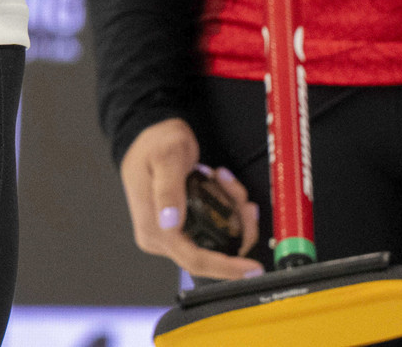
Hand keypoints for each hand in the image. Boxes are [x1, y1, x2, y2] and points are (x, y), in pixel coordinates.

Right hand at [119, 119, 261, 281]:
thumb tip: (169, 223)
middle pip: (210, 252)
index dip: (225, 267)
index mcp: (154, 228)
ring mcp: (171, 233)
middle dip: (236, 229)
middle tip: (244, 201)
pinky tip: (221, 184)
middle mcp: (161, 237)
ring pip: (216, 239)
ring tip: (227, 181)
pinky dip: (225, 208)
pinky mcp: (182, 225)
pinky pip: (213, 227)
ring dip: (232, 213)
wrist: (149, 133)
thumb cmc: (155, 143)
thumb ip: (168, 190)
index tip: (251, 268)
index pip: (193, 260)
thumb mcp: (165, 159)